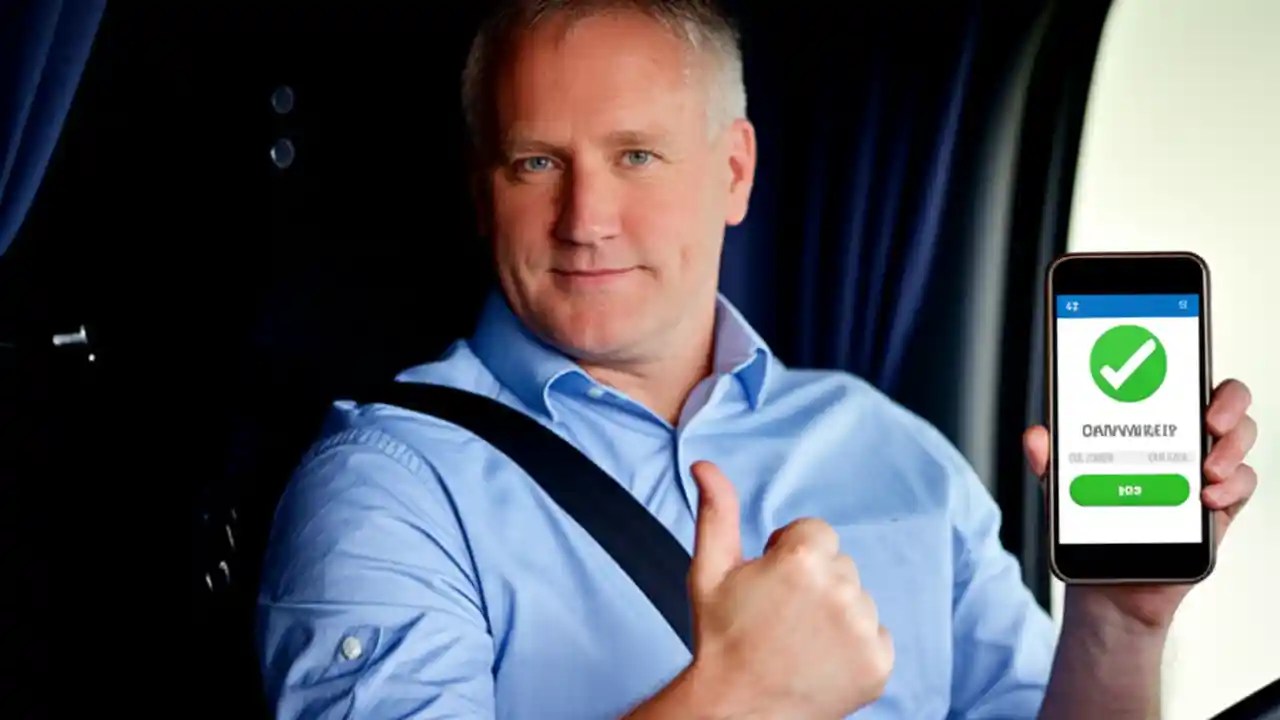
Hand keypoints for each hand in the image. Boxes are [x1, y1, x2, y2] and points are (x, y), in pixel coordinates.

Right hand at [683, 461, 892, 718]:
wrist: (733, 710)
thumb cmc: (720, 638)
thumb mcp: (709, 570)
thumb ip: (716, 512)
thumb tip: (704, 464)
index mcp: (802, 559)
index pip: (816, 533)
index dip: (790, 556)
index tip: (772, 584)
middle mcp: (840, 589)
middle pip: (840, 565)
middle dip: (815, 582)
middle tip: (781, 616)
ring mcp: (863, 629)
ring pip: (859, 599)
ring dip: (836, 613)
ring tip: (799, 640)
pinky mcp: (879, 664)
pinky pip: (877, 635)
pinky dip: (854, 647)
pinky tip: (821, 660)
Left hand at [1023, 378, 1258, 628]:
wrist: (1108, 584)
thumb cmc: (1092, 521)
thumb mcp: (1063, 487)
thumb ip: (1050, 460)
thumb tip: (1035, 437)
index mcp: (1147, 421)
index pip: (1176, 376)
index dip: (1186, 359)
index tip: (1181, 362)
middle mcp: (1182, 437)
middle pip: (1225, 399)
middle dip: (1227, 400)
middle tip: (1208, 419)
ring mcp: (1204, 468)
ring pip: (1240, 437)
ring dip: (1232, 446)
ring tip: (1206, 468)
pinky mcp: (1219, 504)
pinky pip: (1243, 484)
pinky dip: (1232, 487)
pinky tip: (1208, 497)